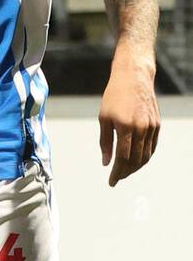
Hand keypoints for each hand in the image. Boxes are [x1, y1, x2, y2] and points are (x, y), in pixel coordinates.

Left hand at [98, 59, 159, 185]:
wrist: (133, 78)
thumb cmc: (114, 96)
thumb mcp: (103, 118)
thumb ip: (105, 141)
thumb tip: (106, 162)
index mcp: (125, 127)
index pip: (123, 158)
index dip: (117, 172)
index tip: (111, 181)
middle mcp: (141, 129)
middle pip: (136, 160)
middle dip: (126, 172)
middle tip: (117, 178)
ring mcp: (151, 127)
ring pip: (146, 155)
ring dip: (136, 167)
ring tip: (125, 172)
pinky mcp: (157, 125)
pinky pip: (152, 147)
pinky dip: (145, 157)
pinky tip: (137, 161)